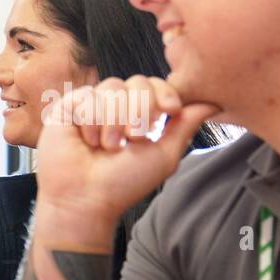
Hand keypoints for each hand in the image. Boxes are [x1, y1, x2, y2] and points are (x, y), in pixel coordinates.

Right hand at [35, 75, 218, 226]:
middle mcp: (115, 108)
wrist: (85, 197)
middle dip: (140, 110)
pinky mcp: (67, 109)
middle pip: (137, 81)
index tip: (169, 112)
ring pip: (111, 86)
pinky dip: (90, 120)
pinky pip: (86, 95)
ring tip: (106, 146)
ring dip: (113, 119)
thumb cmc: (123, 183)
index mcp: (138, 116)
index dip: (164, 93)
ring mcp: (90, 107)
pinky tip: (87, 140)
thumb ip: (185, 126)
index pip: (155, 85)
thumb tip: (213, 103)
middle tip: (133, 139)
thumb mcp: (164, 154)